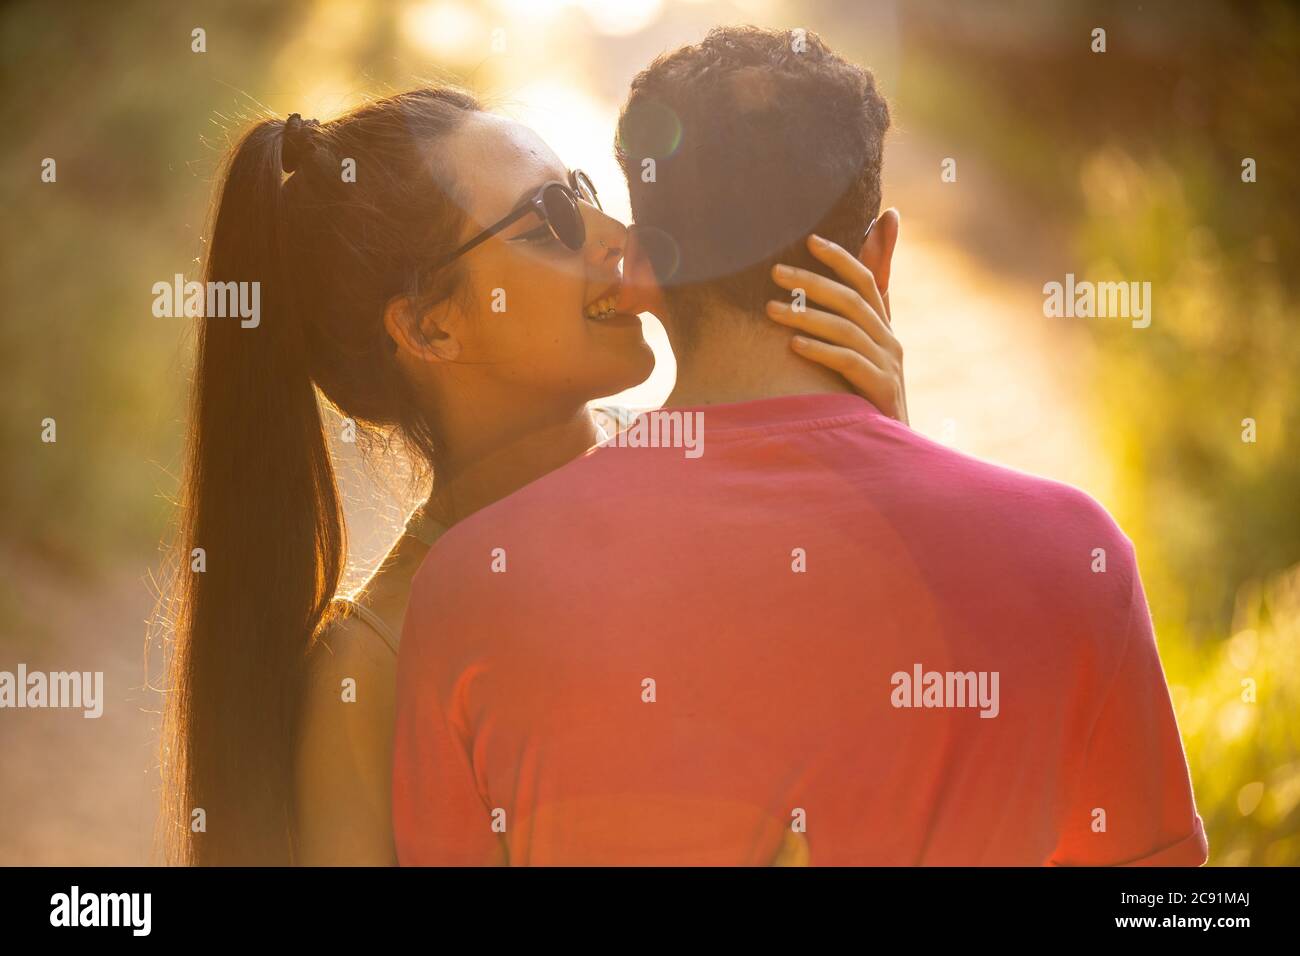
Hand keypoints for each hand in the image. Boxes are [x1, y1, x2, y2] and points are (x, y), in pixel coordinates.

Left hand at [766, 234, 907, 424]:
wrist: (891, 452)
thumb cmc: (865, 404)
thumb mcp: (858, 360)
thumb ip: (845, 325)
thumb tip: (825, 289)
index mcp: (884, 330)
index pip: (867, 280)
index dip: (841, 257)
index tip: (810, 239)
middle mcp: (889, 342)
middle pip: (852, 299)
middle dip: (812, 282)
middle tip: (775, 271)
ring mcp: (888, 367)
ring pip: (847, 329)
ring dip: (807, 315)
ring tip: (770, 310)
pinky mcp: (881, 391)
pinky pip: (849, 363)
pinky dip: (821, 351)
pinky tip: (794, 345)